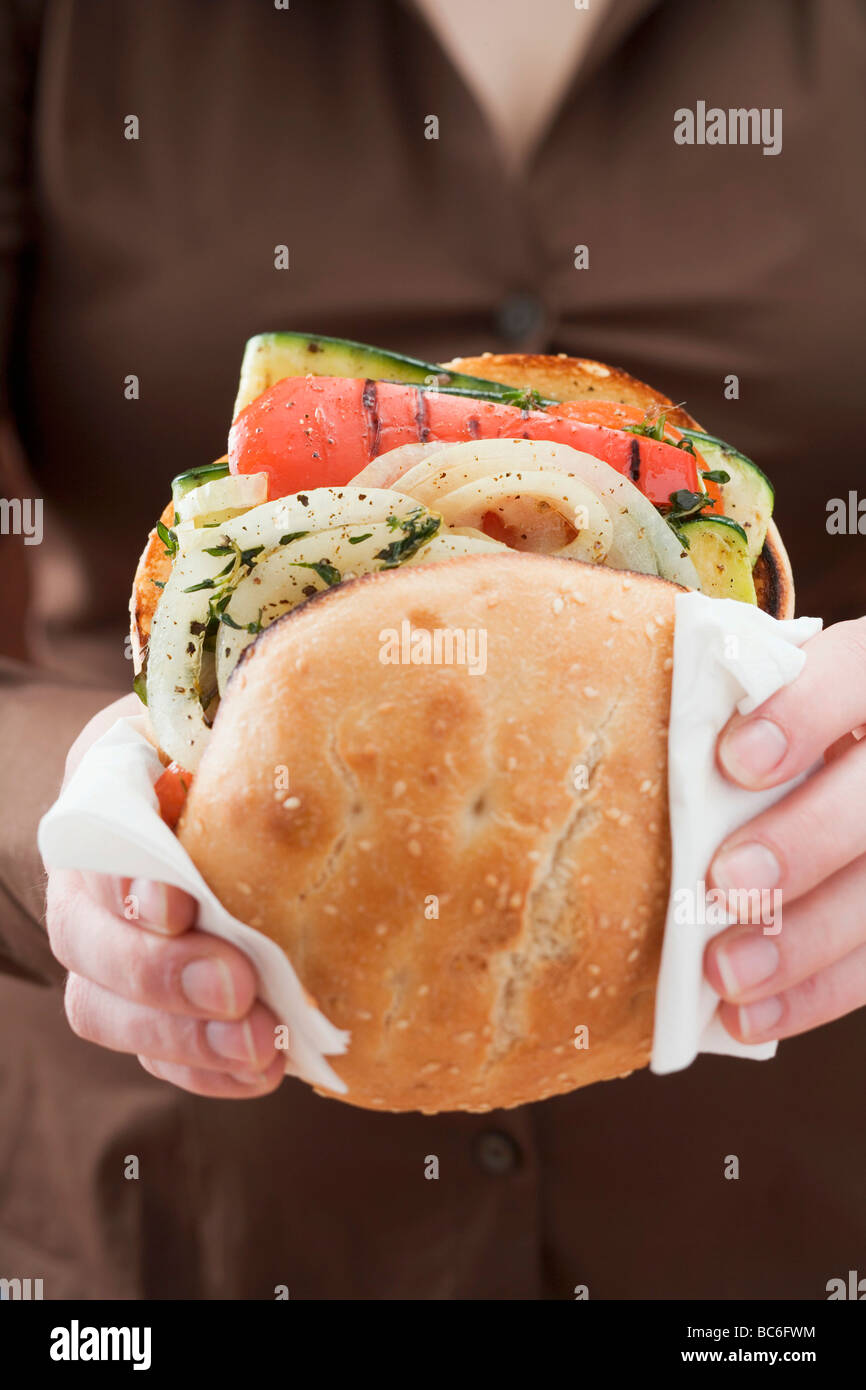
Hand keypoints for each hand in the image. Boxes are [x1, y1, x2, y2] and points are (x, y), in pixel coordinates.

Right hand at [46, 696, 284, 1097]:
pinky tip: (260, 1074)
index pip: (93, 835)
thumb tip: (325, 723)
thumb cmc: (242, 747)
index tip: (179, 902)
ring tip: (260, 1051)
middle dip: (162, 972)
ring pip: (108, 1009)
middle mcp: (87, 874)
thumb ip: (250, 725)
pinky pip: (153, 1050)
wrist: (225, 797)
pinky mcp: (144, 1002)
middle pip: (88, 939)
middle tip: (237, 989)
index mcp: (107, 787)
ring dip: (183, 1039)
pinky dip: (204, 1071)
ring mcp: (106, 946)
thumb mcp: (239, 714)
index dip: (126, 878)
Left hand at [704, 619, 865, 1044]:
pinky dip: (816, 994)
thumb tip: (607, 735)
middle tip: (725, 886)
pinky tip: (753, 1017)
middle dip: (804, 843)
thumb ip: (718, 709)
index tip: (737, 761)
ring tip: (727, 975)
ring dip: (806, 943)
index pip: (858, 675)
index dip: (807, 714)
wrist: (835, 764)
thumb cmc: (763, 724)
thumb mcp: (754, 697)